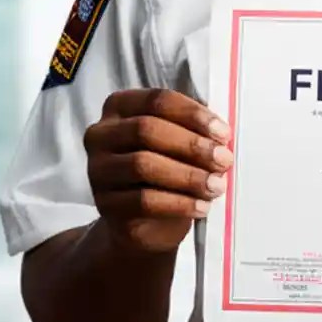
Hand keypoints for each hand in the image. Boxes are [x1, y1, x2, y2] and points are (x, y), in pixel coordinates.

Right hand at [83, 88, 234, 253]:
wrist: (146, 220)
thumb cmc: (168, 169)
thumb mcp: (180, 144)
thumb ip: (195, 133)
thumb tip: (219, 139)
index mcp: (120, 107)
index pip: (157, 100)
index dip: (193, 114)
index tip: (223, 133)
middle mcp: (101, 134)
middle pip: (146, 129)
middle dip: (192, 145)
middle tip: (224, 160)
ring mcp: (97, 170)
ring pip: (143, 165)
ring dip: (188, 175)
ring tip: (216, 186)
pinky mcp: (104, 204)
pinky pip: (143, 201)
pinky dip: (178, 203)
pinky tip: (202, 206)